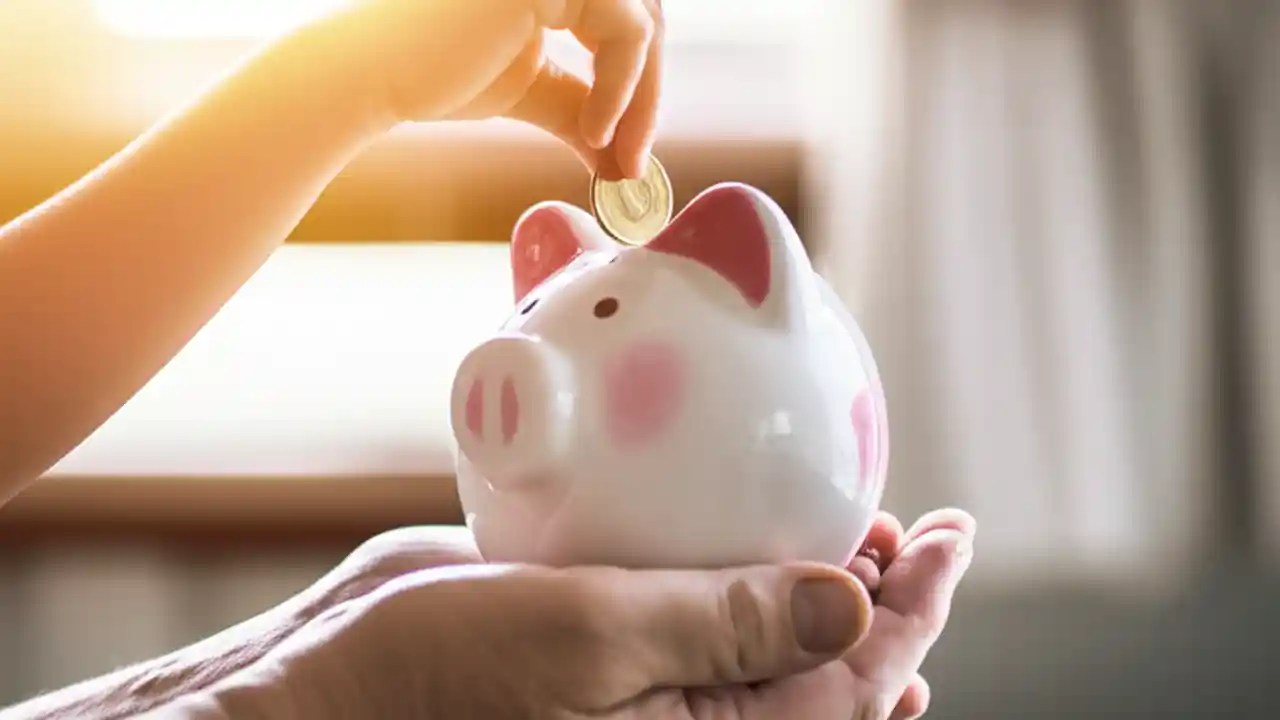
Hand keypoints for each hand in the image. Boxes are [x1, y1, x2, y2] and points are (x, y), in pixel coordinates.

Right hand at [163, 511, 973, 718]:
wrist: (317, 689)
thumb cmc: (434, 679)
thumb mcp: (591, 643)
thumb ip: (725, 630)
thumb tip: (854, 609)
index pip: (848, 684)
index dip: (915, 607)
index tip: (952, 535)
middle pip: (823, 674)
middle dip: (881, 601)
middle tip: (914, 529)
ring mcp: (645, 692)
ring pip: (764, 645)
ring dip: (819, 585)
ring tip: (864, 529)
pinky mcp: (601, 646)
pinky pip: (694, 615)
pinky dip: (736, 572)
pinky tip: (755, 540)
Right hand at [306, 0, 663, 177]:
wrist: (376, 74)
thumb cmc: (438, 76)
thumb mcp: (535, 90)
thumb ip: (584, 110)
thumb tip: (625, 162)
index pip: (629, 13)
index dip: (643, 82)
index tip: (631, 153)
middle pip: (648, 12)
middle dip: (649, 95)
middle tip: (633, 164)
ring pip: (646, 22)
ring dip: (641, 99)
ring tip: (612, 154)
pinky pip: (627, 32)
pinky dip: (621, 90)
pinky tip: (593, 132)